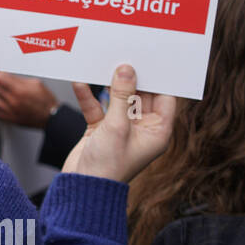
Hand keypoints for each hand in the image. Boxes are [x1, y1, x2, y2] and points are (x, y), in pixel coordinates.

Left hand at [0, 72, 56, 128]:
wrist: (51, 117)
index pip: (0, 78)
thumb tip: (8, 76)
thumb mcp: (36, 84)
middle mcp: (13, 101)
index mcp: (20, 90)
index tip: (1, 74)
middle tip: (0, 82)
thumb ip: (20, 79)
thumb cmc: (46, 101)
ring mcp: (10, 111)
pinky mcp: (9, 119)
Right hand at [62, 64, 174, 182]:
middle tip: (123, 56)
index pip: (164, 98)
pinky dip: (89, 97)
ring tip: (101, 64)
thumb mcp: (116, 126)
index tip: (150, 60)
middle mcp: (141, 129)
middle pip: (140, 96)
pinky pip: (97, 107)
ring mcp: (120, 128)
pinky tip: (80, 83)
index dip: (158, 79)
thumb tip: (127, 70)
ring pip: (117, 99)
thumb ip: (121, 96)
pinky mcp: (101, 129)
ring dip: (107, 85)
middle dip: (130, 78)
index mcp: (157, 132)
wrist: (81, 188)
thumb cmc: (108, 166)